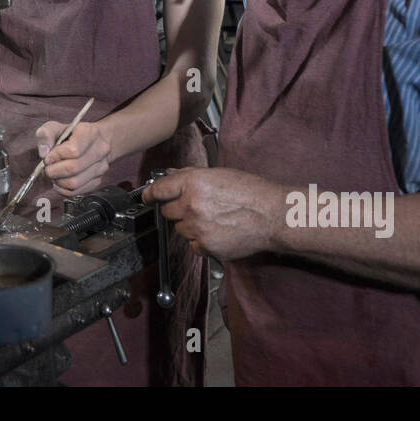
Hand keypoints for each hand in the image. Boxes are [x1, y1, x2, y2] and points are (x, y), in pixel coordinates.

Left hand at [37, 121, 113, 195]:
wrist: (93, 142)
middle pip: (74, 168)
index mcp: (91, 133)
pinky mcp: (97, 181)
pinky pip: (77, 191)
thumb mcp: (56, 127)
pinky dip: (63, 189)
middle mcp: (101, 150)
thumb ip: (46, 135)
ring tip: (53, 174)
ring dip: (58, 181)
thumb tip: (44, 153)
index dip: (56, 156)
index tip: (48, 157)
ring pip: (75, 182)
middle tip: (47, 168)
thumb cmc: (72, 135)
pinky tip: (59, 180)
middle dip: (54, 170)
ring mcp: (101, 167)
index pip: (74, 150)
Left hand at [141, 168, 279, 260]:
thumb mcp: (220, 174)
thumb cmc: (252, 192)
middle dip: (177, 209)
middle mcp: (192, 204)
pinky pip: (193, 245)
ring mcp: (198, 227)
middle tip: (196, 207)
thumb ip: (191, 175)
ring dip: (190, 225)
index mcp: (194, 182)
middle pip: (168, 212)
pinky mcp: (206, 246)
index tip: (147, 197)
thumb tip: (171, 176)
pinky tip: (218, 231)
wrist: (273, 216)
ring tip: (213, 219)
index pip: (159, 189)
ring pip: (180, 229)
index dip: (150, 194)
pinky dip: (201, 241)